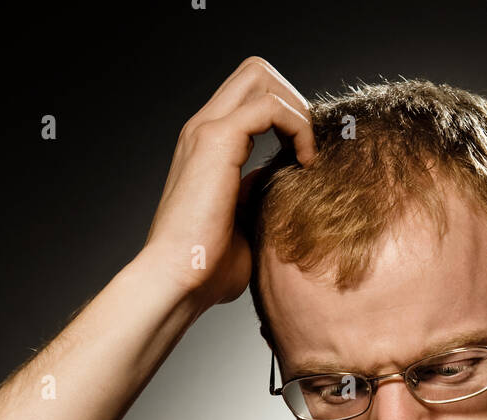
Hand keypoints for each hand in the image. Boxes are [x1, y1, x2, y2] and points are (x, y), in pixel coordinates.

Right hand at [139, 56, 314, 309]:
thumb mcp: (244, 226)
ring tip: (308, 155)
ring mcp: (206, 130)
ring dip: (296, 110)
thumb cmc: (207, 269)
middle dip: (293, 101)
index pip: (250, 97)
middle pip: (256, 72)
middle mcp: (203, 129)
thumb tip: (280, 188)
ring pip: (260, 76)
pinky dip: (296, 126)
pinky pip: (269, 106)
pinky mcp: (215, 140)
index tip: (304, 158)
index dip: (286, 116)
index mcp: (207, 147)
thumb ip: (258, 199)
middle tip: (308, 148)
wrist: (177, 280)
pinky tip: (303, 164)